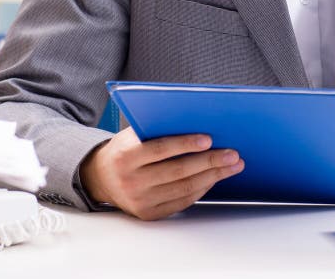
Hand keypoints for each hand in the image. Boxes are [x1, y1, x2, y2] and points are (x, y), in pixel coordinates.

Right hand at [79, 127, 243, 220]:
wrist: (101, 177)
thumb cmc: (126, 149)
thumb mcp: (134, 134)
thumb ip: (158, 128)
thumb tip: (198, 120)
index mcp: (126, 156)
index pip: (161, 149)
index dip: (186, 144)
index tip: (209, 139)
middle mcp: (132, 181)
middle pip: (178, 171)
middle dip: (210, 162)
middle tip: (233, 154)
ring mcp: (140, 201)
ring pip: (184, 188)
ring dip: (213, 176)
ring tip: (233, 166)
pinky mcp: (149, 214)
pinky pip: (181, 202)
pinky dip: (201, 189)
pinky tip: (215, 178)